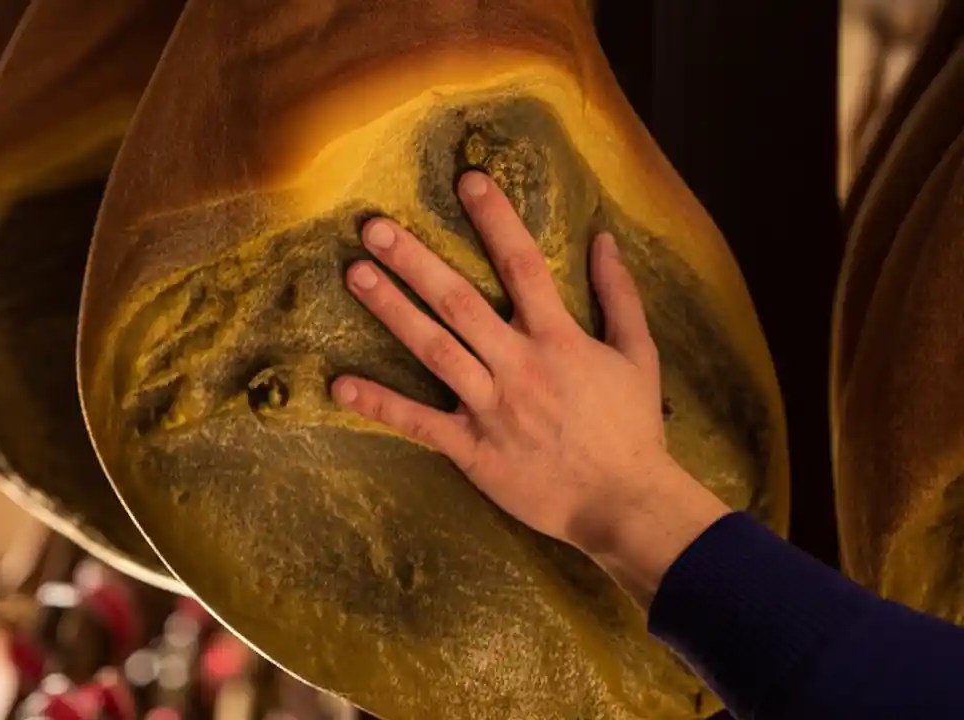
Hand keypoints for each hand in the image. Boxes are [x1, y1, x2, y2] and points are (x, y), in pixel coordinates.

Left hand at [332, 171, 728, 605]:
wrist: (623, 503)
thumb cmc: (631, 428)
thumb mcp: (639, 355)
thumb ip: (618, 295)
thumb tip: (604, 238)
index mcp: (558, 338)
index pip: (522, 265)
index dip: (495, 219)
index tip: (467, 180)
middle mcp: (518, 365)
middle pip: (459, 302)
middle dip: (414, 261)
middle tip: (373, 227)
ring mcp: (490, 407)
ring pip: (434, 350)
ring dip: (392, 311)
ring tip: (355, 275)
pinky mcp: (471, 449)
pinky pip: (418, 423)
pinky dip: (380, 404)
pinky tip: (341, 384)